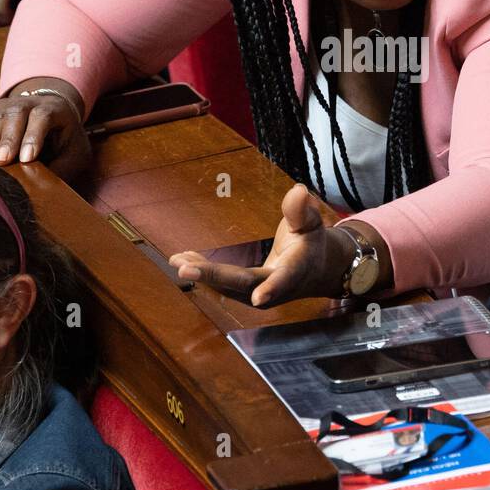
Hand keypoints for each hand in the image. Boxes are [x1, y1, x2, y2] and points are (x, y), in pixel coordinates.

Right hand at [0, 77, 90, 178]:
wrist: (53, 112)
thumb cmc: (65, 137)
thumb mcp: (75, 150)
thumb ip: (64, 166)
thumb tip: (46, 185)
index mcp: (53, 109)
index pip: (42, 117)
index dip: (34, 136)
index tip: (27, 158)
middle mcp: (29, 103)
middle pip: (16, 115)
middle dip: (8, 139)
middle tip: (1, 161)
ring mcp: (9, 104)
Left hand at [170, 184, 350, 306]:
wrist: (313, 271)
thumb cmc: (311, 242)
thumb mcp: (311, 223)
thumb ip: (302, 210)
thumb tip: (298, 190)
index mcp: (295, 270)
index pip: (283, 280)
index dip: (271, 289)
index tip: (258, 298)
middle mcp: (274, 289)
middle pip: (242, 283)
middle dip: (213, 276)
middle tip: (184, 269)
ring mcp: (257, 295)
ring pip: (226, 286)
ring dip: (201, 274)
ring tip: (177, 259)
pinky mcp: (244, 293)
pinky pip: (221, 284)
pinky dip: (203, 272)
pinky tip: (183, 259)